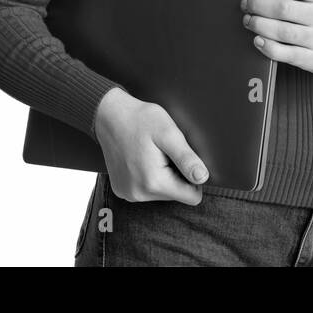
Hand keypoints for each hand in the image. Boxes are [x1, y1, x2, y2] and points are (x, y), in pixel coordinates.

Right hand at [93, 87, 209, 204]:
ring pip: (162, 193)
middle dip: (176, 174)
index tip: (182, 159)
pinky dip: (149, 177)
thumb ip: (186, 158)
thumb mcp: (169, 133)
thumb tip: (203, 178)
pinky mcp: (122, 190)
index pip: (192, 196)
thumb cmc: (140, 119)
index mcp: (153, 182)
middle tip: (164, 152)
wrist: (109, 115)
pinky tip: (141, 159)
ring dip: (162, 175)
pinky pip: (147, 190)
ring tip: (152, 153)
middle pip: (176, 195)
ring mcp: (128, 194)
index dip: (193, 177)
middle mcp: (138, 194)